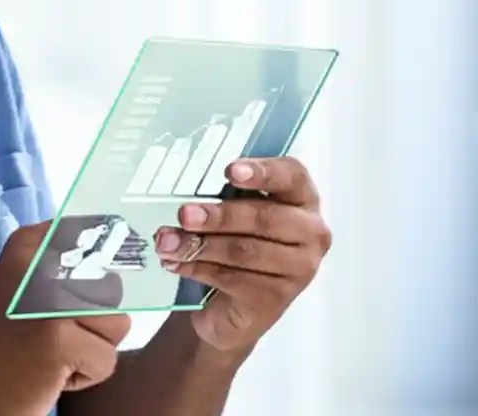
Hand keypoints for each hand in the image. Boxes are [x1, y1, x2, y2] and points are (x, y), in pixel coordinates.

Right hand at [0, 221, 131, 414]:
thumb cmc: (0, 342)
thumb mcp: (17, 284)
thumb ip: (55, 261)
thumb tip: (108, 238)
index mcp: (26, 246)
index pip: (90, 235)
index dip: (96, 266)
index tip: (75, 292)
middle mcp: (37, 266)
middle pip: (110, 288)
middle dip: (92, 320)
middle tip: (52, 335)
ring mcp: (49, 303)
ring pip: (116, 324)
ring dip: (92, 348)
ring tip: (53, 354)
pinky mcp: (60, 341)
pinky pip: (107, 359)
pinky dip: (86, 376)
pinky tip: (51, 374)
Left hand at [152, 157, 331, 351]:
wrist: (232, 305)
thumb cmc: (237, 244)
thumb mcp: (234, 213)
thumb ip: (224, 196)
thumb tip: (189, 195)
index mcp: (302, 199)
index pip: (292, 176)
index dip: (262, 172)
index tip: (230, 171)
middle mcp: (310, 233)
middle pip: (264, 218)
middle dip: (219, 216)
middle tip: (184, 214)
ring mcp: (299, 269)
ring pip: (244, 251)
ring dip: (199, 245)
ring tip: (166, 241)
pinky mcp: (277, 299)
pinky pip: (232, 278)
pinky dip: (198, 268)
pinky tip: (176, 262)